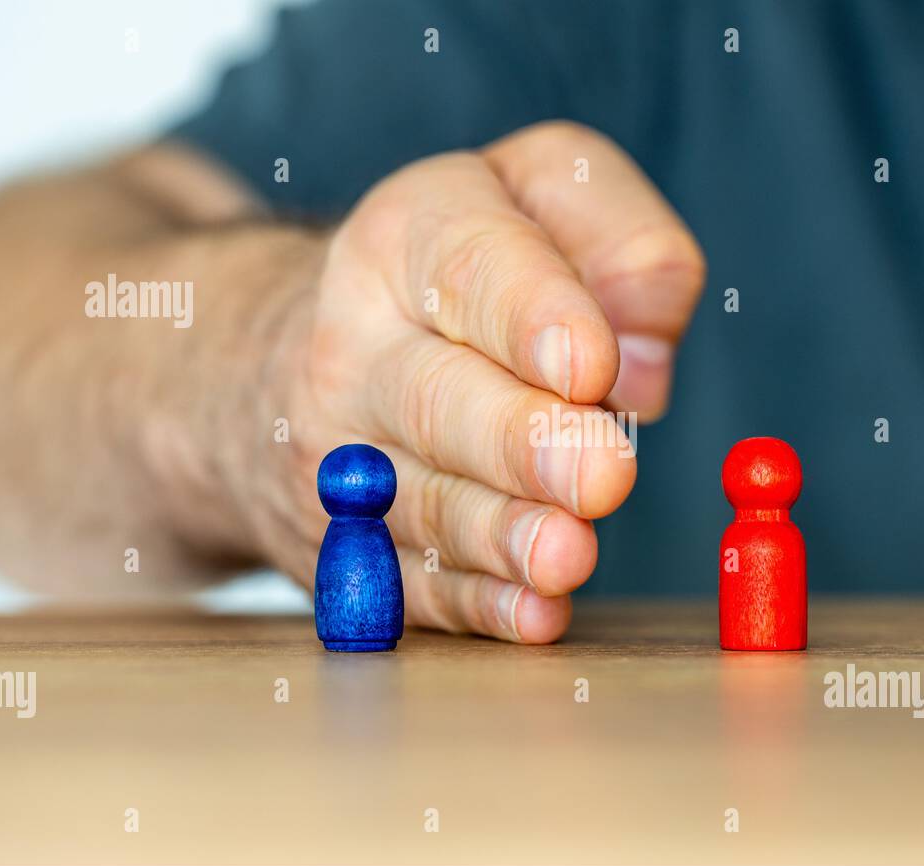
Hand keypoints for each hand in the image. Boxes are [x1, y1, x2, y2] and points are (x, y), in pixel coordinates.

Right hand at [255, 122, 704, 641]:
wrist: (278, 357)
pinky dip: (478, 604)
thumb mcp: (541, 195)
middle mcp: (357, 344)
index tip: (592, 364)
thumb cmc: (461, 274)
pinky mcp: (348, 543)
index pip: (472, 264)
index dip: (534, 315)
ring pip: (426, 501)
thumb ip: (620, 243)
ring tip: (569, 554)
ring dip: (503, 536)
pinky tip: (535, 612)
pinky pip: (413, 582)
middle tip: (603, 473)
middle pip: (439, 397)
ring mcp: (340, 455)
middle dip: (523, 441)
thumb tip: (645, 364)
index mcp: (407, 237)